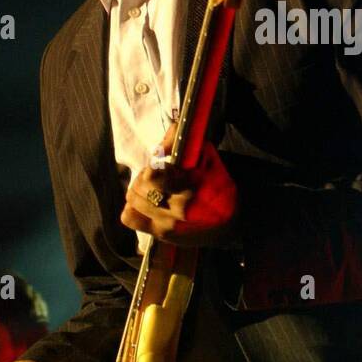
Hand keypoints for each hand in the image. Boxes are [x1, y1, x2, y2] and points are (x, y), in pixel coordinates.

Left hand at [121, 122, 238, 251]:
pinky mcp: (160, 234)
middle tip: (160, 173)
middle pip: (141, 183)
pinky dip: (133, 207)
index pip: (153, 172)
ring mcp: (166, 223)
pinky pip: (129, 217)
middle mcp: (177, 207)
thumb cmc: (222, 189)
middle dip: (148, 173)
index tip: (164, 158)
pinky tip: (146, 204)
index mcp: (191, 187)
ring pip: (132, 197)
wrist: (231, 225)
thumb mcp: (211, 162)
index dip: (156, 161)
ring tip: (154, 188)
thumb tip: (173, 127)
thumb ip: (191, 143)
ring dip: (140, 188)